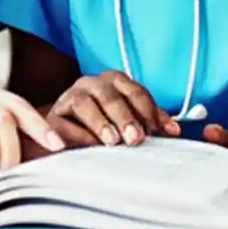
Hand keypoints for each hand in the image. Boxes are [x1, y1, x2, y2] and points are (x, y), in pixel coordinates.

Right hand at [47, 71, 180, 147]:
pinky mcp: (52, 117)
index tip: (158, 131)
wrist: (63, 135)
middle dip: (125, 117)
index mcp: (113, 82)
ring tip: (111, 141)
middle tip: (135, 138)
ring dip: (100, 122)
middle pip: (109, 95)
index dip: (148, 110)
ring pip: (84, 103)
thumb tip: (174, 131)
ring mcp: (69, 98)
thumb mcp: (127, 122)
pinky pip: (63, 122)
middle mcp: (91, 84)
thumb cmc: (103, 126)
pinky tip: (88, 146)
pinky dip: (77, 134)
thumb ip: (149, 122)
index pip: (134, 91)